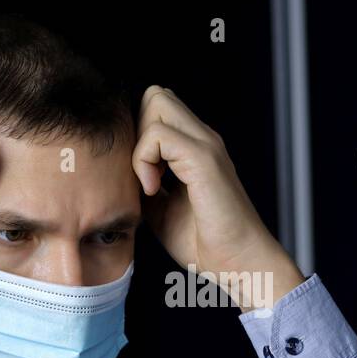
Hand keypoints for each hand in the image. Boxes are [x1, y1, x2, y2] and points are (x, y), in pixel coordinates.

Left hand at [132, 85, 304, 311]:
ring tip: (148, 183)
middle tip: (142, 172)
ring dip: (140, 144)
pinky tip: (152, 189)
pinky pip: (158, 134)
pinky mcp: (204, 158)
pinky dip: (144, 160)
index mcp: (195, 148)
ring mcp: (205, 144)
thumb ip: (145, 183)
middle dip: (136, 129)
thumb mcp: (161, 208)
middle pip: (155, 95)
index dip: (138, 134)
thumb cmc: (204, 242)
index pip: (157, 108)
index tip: (140, 175)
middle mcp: (202, 138)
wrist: (237, 263)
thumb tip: (119, 175)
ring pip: (156, 102)